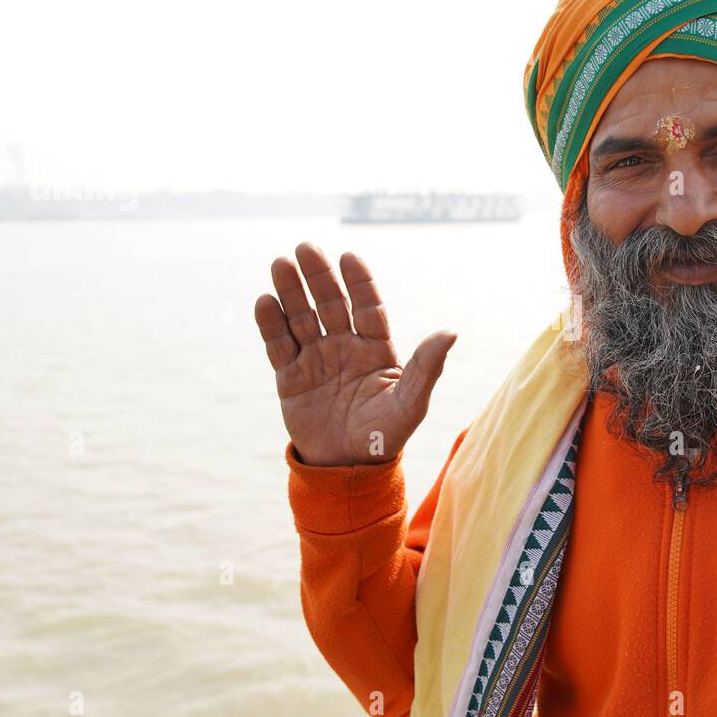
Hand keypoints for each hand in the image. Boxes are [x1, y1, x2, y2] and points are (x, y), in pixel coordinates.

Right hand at [254, 242, 456, 465]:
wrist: (348, 468)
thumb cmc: (385, 435)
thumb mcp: (410, 403)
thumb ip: (427, 367)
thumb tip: (451, 332)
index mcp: (376, 349)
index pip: (368, 307)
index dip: (359, 283)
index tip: (349, 257)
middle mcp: (345, 347)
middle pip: (330, 304)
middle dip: (319, 277)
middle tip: (305, 248)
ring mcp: (316, 359)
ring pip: (301, 318)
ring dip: (291, 292)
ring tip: (280, 264)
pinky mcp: (290, 377)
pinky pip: (279, 346)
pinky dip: (271, 324)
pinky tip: (265, 301)